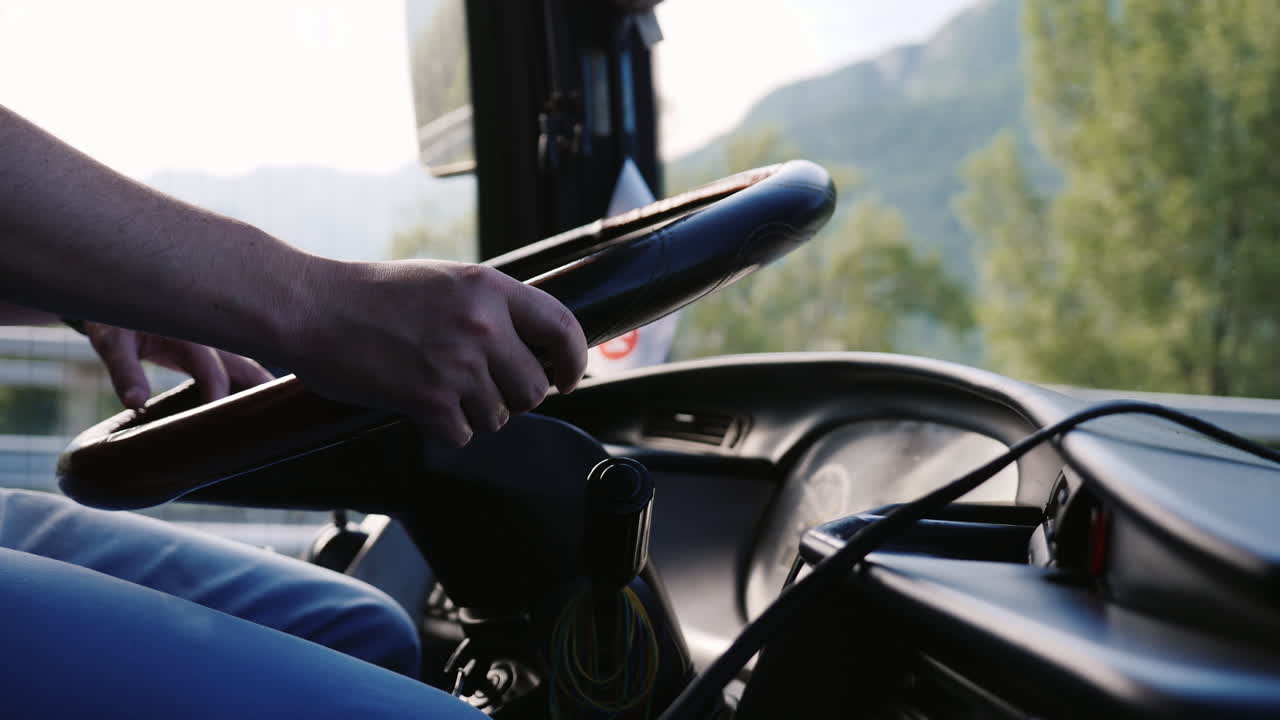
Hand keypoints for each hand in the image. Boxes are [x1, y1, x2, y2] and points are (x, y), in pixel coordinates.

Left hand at [83, 322, 273, 408]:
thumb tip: (136, 403)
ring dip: (264, 387)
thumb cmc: (114, 318)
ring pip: (250, 365)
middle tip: (277, 418)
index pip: (214, 371)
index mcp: (189, 334)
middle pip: (247, 365)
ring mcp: (215, 342)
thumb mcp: (113, 341)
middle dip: (262, 391)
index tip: (220, 423)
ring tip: (286, 411)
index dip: (218, 397)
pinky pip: (239, 366)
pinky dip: (253, 384)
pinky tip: (264, 401)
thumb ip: (125, 371)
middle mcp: (210, 336)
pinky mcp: (212, 349)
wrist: (118, 289)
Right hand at [289, 260, 587, 446]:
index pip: (562, 329)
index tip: (566, 378)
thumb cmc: (371, 294)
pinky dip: (444, 429)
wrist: (310, 307)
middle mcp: (482, 326)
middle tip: (483, 390)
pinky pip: (462, 435)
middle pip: (534, 389)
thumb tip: (532, 345)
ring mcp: (457, 364)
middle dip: (514, 398)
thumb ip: (490, 307)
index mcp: (490, 289)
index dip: (573, 361)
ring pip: (499, 417)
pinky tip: (420, 406)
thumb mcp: (444, 281)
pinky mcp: (429, 400)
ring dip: (475, 415)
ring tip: (441, 391)